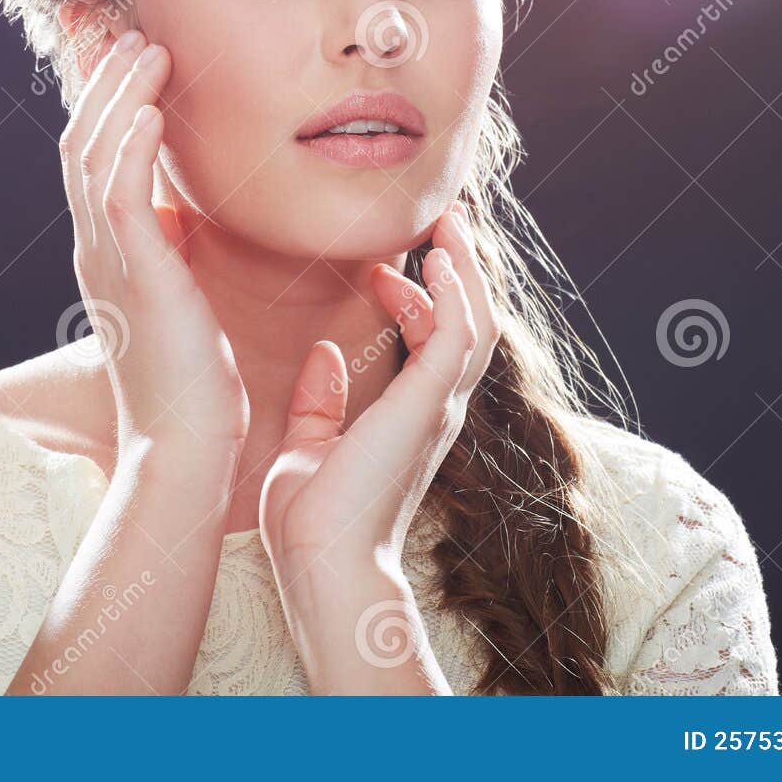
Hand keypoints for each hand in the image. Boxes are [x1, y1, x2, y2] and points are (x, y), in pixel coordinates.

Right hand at [60, 28, 250, 457]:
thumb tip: (177, 219)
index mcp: (106, 257)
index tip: (126, 56)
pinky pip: (118, 190)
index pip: (92, 162)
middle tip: (126, 30)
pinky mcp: (134, 274)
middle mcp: (95, 251)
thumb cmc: (195, 384)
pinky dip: (130, 140)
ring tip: (147, 47)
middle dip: (101, 83)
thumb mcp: (178, 302)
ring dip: (118, 96)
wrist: (187, 447)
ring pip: (92, 155)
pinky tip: (153, 103)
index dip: (104, 105)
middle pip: (80, 144)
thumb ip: (168, 256)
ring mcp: (107, 261)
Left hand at [258, 201, 496, 575]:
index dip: (416, 298)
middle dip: (460, 267)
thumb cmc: (312, 522)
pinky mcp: (427, 405)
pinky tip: (438, 258)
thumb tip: (325, 355)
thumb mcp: (308, 445)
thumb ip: (320, 402)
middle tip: (444, 217)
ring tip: (449, 219)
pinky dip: (454, 294)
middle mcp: (435, 408)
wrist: (321, 564)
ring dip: (464, 267)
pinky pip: (456, 336)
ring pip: (474, 321)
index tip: (382, 267)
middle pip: (469, 321)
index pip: (433, 342)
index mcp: (411, 417)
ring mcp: (438, 407)